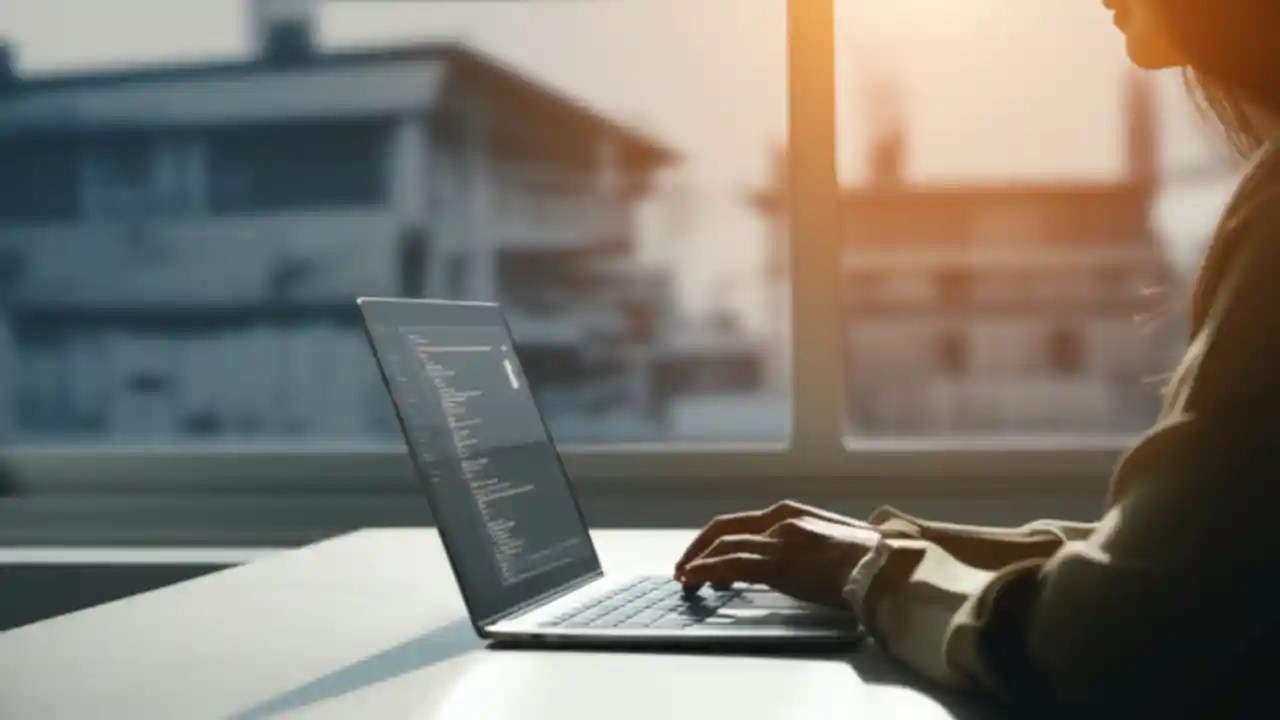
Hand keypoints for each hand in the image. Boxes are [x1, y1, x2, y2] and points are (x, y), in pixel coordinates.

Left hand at [674, 501, 882, 608]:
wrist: (887, 566)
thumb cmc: (871, 560)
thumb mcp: (833, 542)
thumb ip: (810, 545)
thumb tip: (802, 562)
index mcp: (794, 513)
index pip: (745, 522)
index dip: (719, 537)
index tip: (705, 552)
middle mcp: (781, 520)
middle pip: (726, 528)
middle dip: (700, 547)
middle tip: (685, 566)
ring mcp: (779, 540)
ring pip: (724, 546)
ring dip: (699, 563)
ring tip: (685, 579)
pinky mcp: (778, 562)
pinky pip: (731, 564)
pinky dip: (706, 570)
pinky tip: (693, 579)